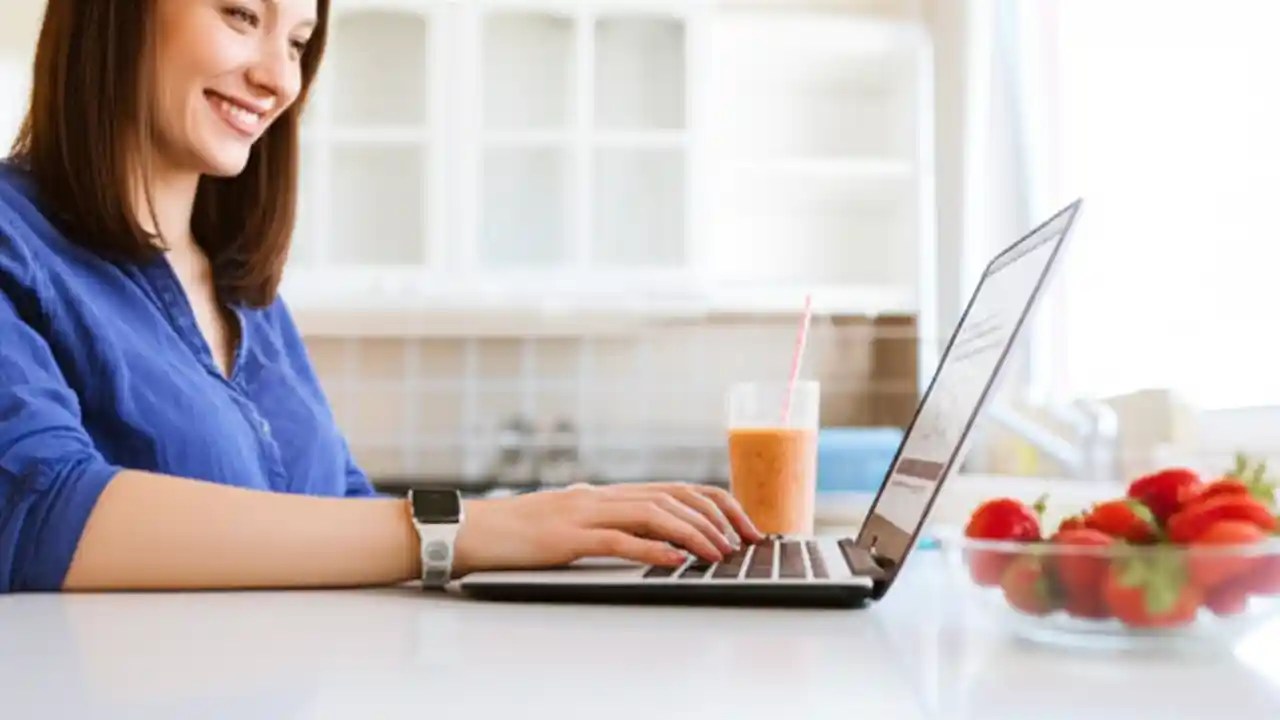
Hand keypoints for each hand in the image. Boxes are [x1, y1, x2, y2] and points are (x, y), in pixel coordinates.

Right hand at [452, 483, 764, 575]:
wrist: (472, 531)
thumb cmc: (522, 533)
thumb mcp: (575, 523)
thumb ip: (611, 524)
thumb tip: (659, 542)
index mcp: (608, 492)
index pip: (676, 488)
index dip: (716, 503)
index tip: (744, 525)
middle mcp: (602, 495)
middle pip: (674, 496)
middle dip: (718, 517)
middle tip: (745, 541)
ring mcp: (584, 513)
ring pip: (653, 512)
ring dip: (693, 533)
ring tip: (719, 553)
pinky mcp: (566, 536)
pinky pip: (617, 539)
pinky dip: (652, 548)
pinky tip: (676, 559)